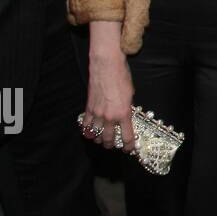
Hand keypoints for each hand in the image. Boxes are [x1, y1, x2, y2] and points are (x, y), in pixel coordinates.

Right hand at [82, 23, 134, 151]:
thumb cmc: (122, 77)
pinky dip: (87, 130)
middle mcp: (109, 117)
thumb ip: (127, 107)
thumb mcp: (131, 94)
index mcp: (123, 114)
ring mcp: (97, 113)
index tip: (130, 148)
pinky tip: (89, 132)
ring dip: (98, 140)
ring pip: (95, 135)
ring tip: (101, 140)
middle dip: (111, 145)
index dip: (129, 146)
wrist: (107, 66)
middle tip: (114, 145)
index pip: (126, 136)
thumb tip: (125, 115)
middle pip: (108, 139)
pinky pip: (85, 124)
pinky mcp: (88, 108)